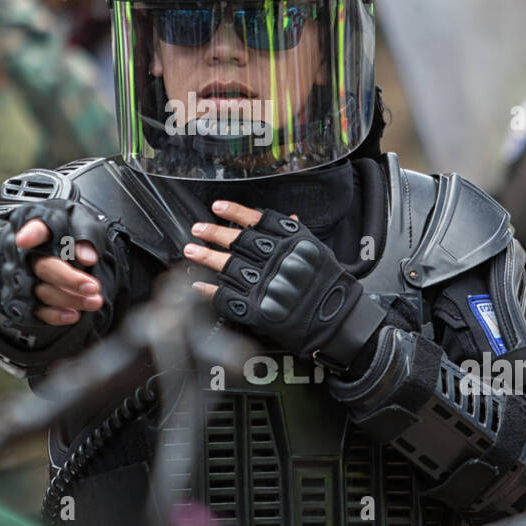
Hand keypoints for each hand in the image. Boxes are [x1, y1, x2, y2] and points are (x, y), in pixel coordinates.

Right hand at [14, 219, 102, 325]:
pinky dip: (56, 315)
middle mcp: (29, 255)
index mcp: (42, 230)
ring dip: (70, 299)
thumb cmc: (76, 236)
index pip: (36, 229)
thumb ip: (87, 236)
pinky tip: (73, 315)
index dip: (30, 235)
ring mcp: (25, 279)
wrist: (72, 255)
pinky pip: (37, 311)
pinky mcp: (27, 300)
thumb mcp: (86, 227)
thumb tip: (88, 256)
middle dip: (69, 279)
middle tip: (93, 287)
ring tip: (94, 301)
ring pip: (42, 291)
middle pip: (44, 267)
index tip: (24, 241)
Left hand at [182, 201, 382, 368]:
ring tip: (189, 250)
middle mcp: (275, 260)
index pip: (257, 220)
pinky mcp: (257, 308)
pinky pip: (227, 296)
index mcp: (290, 242)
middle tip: (196, 229)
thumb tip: (288, 217)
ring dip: (205, 257)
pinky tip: (197, 284)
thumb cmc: (328, 284)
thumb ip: (298, 234)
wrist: (336, 319)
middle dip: (213, 234)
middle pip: (237, 242)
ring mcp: (264, 284)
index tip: (217, 206)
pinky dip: (210, 290)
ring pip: (227, 266)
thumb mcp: (316, 250)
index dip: (235, 212)